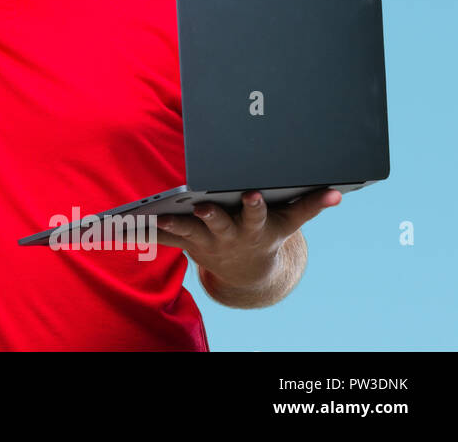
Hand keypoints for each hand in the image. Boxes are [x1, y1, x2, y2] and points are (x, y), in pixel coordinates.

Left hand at [154, 188, 341, 290]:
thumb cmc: (268, 234)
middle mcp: (228, 236)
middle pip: (218, 225)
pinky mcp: (185, 242)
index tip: (252, 194)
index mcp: (254, 227)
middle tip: (200, 207)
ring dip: (171, 224)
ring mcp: (205, 241)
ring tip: (155, 215)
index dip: (255, 206)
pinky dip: (146, 229)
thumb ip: (311, 205)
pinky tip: (125, 221)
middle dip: (210, 216)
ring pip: (186, 232)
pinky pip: (162, 235)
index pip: (257, 215)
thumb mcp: (291, 222)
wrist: (247, 270)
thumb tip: (337, 192)